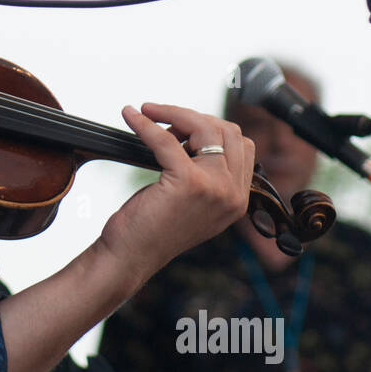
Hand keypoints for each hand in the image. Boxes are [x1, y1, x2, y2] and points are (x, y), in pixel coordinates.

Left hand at [100, 103, 253, 283]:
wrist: (129, 258)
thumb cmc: (150, 229)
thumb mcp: (190, 201)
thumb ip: (204, 173)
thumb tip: (189, 131)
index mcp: (238, 199)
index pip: (241, 144)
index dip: (210, 128)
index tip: (180, 126)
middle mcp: (233, 194)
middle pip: (227, 131)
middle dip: (193, 116)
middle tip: (161, 116)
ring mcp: (215, 188)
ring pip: (204, 128)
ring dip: (172, 113)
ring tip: (148, 113)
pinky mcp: (188, 183)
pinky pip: (166, 139)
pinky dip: (146, 124)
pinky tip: (131, 116)